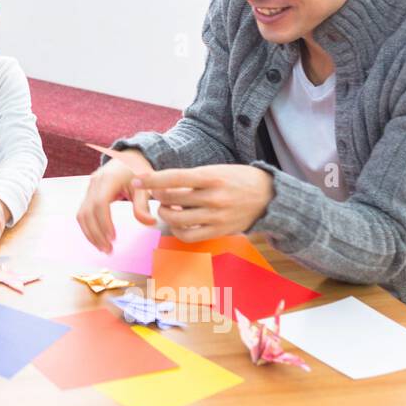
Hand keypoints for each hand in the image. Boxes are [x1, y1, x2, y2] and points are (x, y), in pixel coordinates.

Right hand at [76, 148, 156, 250]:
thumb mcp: (145, 186)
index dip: (104, 222)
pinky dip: (88, 228)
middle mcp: (94, 183)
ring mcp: (89, 188)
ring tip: (102, 248)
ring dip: (90, 233)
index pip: (100, 203)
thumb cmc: (138, 171)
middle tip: (108, 250)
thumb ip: (143, 204)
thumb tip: (150, 223)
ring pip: (82, 215)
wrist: (129, 158)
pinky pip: (83, 213)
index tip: (113, 238)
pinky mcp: (88, 194)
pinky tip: (97, 238)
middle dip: (96, 233)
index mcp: (108, 179)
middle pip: (88, 212)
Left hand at [131, 164, 274, 241]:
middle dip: (159, 196)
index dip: (152, 180)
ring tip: (167, 208)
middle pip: (172, 199)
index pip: (174, 177)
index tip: (137, 180)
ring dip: (165, 214)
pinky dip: (176, 230)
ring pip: (177, 219)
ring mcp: (216, 217)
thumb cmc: (238, 179)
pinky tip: (178, 222)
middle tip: (158, 194)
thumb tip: (162, 185)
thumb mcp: (217, 170)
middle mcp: (214, 197)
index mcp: (212, 177)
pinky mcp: (219, 231)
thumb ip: (192, 178)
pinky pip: (188, 236)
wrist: (269, 197)